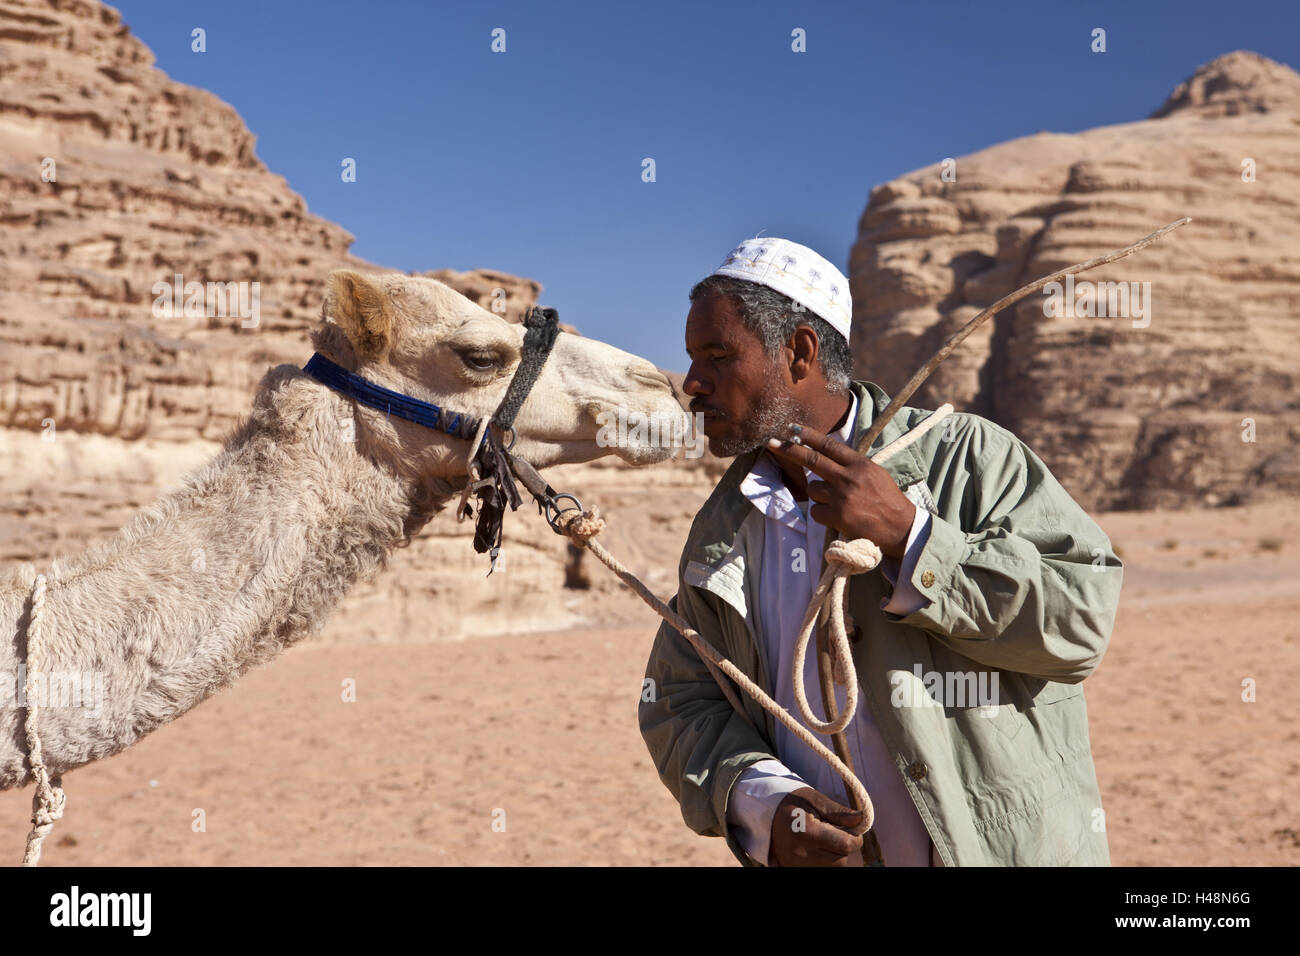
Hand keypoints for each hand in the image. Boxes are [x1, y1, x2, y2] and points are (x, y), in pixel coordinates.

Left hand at [767, 423, 915, 560]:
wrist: (900, 528)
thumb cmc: (887, 500)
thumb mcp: (874, 473)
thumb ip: (852, 464)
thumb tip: (827, 456)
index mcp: (859, 464)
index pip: (829, 445)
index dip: (808, 436)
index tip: (792, 428)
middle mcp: (848, 477)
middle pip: (812, 460)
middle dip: (789, 450)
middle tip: (771, 442)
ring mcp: (841, 497)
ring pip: (812, 489)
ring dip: (819, 495)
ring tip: (839, 503)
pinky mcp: (837, 516)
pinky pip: (816, 511)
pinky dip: (822, 514)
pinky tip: (837, 517)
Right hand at [768, 786, 869, 866]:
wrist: (766, 814)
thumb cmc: (794, 803)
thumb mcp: (816, 800)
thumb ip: (840, 812)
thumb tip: (863, 819)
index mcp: (806, 832)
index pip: (845, 845)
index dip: (855, 838)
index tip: (853, 829)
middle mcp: (799, 854)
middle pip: (841, 861)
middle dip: (845, 847)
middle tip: (837, 833)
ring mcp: (795, 865)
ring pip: (833, 868)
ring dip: (836, 856)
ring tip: (825, 839)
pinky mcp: (793, 870)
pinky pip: (821, 870)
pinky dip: (825, 861)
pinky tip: (818, 849)